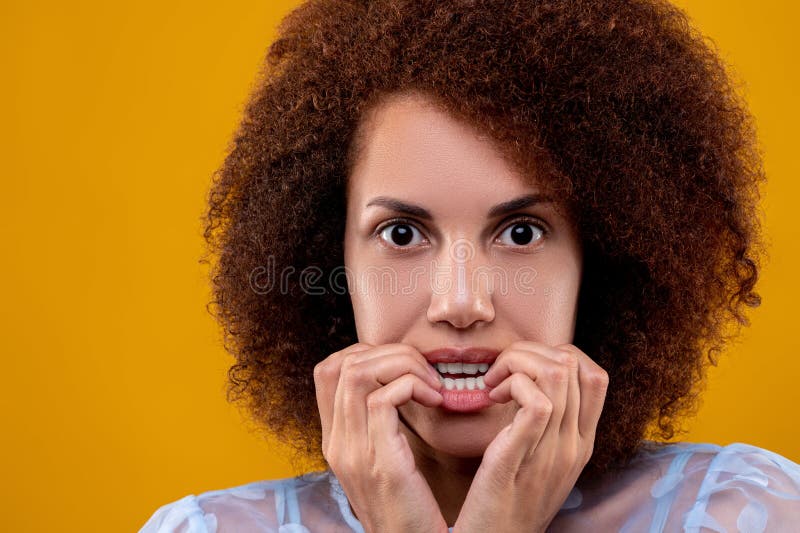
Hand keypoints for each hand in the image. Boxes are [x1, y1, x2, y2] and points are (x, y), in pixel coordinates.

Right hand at [314, 342, 449, 532]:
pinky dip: (413, 386)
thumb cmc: (409, 507)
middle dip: (390, 352)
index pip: (328, 370)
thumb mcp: (383, 461)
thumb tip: (398, 382)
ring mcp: (354, 452)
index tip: (401, 366)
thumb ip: (379, 425)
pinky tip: (435, 400)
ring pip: (358, 373)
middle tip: (424, 371)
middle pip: (342, 364)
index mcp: (335, 440)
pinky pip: (383, 400)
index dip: (365, 353)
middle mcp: (337, 443)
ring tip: (430, 383)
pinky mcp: (381, 462)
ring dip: (402, 364)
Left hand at [452, 341, 608, 532]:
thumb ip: (548, 425)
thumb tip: (535, 382)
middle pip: (574, 365)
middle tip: (502, 371)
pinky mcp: (520, 456)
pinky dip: (512, 382)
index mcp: (581, 443)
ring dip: (518, 362)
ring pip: (557, 373)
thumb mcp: (542, 459)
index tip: (527, 368)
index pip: (596, 376)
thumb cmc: (509, 498)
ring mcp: (550, 451)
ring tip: (496, 382)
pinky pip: (535, 400)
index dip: (561, 354)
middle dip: (532, 351)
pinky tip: (493, 396)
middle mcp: (573, 444)